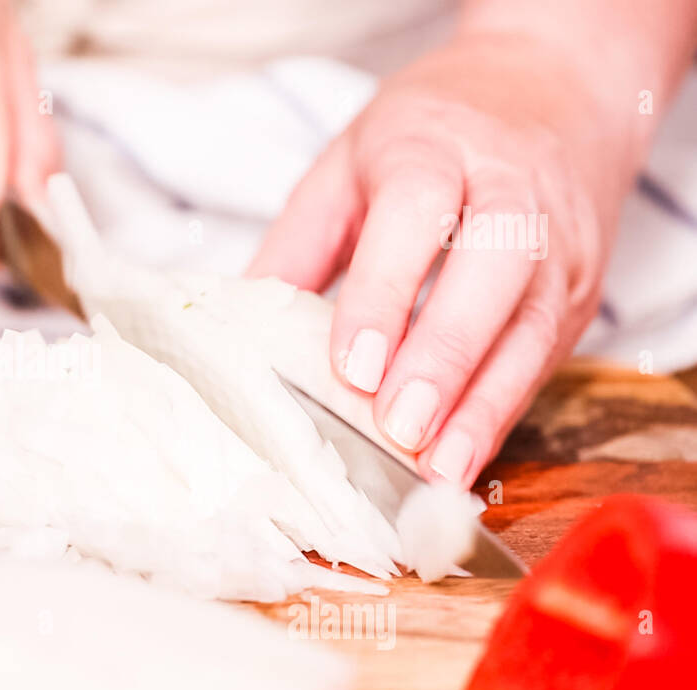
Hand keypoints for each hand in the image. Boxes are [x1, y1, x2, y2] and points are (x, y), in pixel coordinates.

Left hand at [247, 33, 640, 485]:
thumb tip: (238, 331)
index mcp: (436, 146)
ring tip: (435, 468)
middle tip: (397, 424)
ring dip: (482, 405)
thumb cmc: (431, 134)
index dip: (383, 291)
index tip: (352, 365)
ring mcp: (559, 244)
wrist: (556, 89)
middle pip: (492, 268)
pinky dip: (503, 414)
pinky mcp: (583, 292)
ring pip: (531, 327)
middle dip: (444, 354)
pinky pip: (544, 360)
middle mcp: (512, 190)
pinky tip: (463, 461)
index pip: (416, 214)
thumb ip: (296, 244)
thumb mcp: (346, 164)